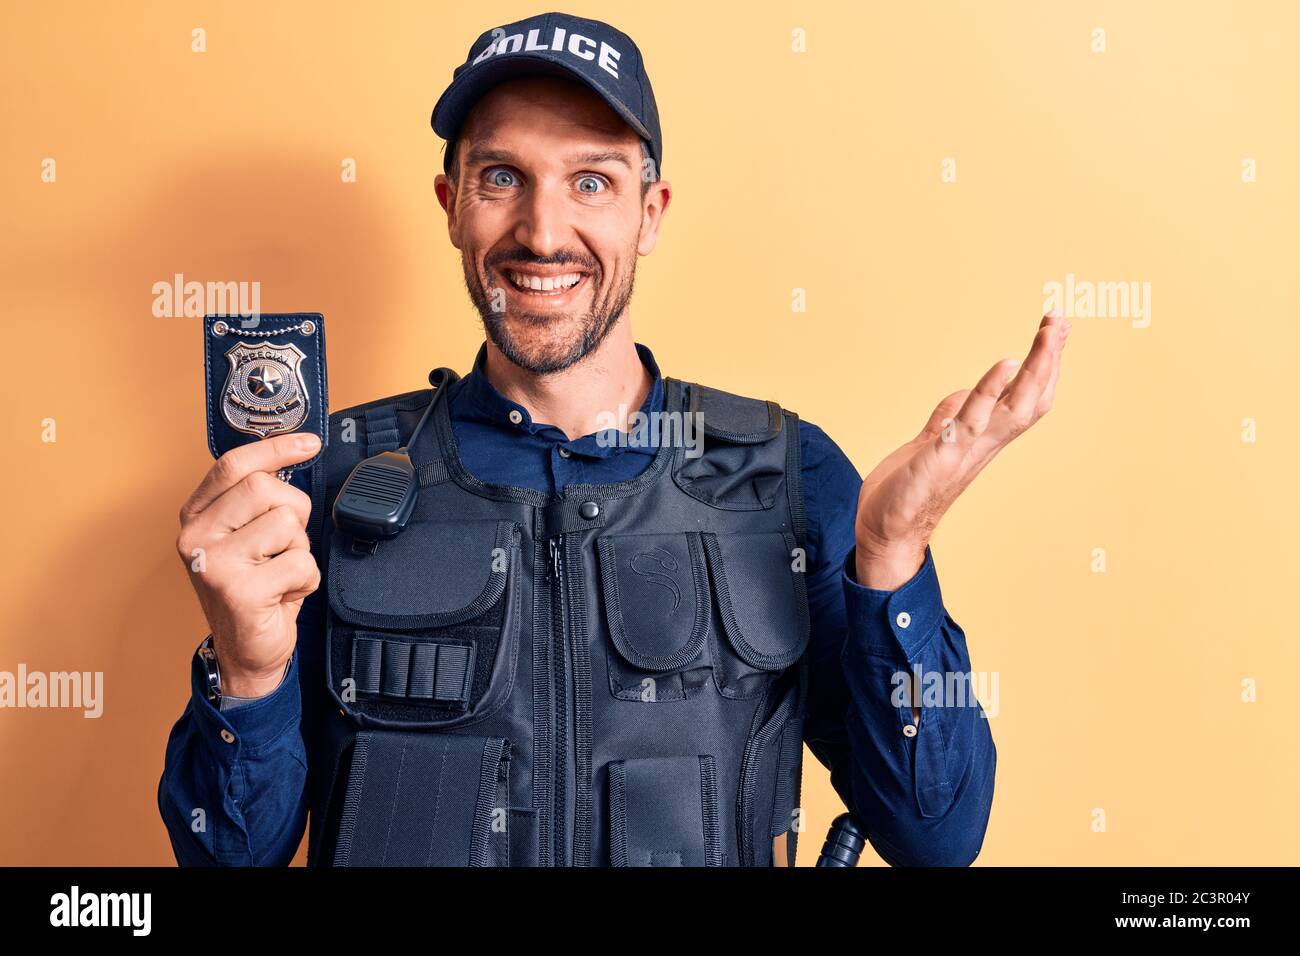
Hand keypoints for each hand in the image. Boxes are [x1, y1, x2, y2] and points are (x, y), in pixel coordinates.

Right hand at [176, 434, 321, 697]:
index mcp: (197, 516)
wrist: (245, 652)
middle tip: (284, 544)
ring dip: (299, 550)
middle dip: (293, 512)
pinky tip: (283, 594)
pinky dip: (305, 580)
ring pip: (288, 524)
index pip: (234, 465)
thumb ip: (257, 500)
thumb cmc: (254, 589)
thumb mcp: (247, 537)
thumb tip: (294, 452)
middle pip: (266, 488)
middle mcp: (196, 536)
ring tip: (279, 572)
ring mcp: (214, 563)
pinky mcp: (238, 590)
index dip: (275, 448)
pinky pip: (301, 563)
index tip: (310, 442)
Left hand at [855, 312, 1069, 589]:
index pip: (1027, 397)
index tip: (1058, 327)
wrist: (887, 529)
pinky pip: (972, 420)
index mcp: (985, 437)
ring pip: (1015, 406)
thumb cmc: (910, 488)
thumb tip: (965, 396)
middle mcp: (986, 443)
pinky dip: (990, 391)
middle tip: (1062, 319)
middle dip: (1050, 358)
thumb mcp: (934, 442)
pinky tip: (1004, 365)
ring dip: (1035, 367)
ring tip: (1050, 332)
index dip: (1045, 364)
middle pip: (1032, 397)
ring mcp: (967, 450)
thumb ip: (952, 418)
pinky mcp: (942, 457)